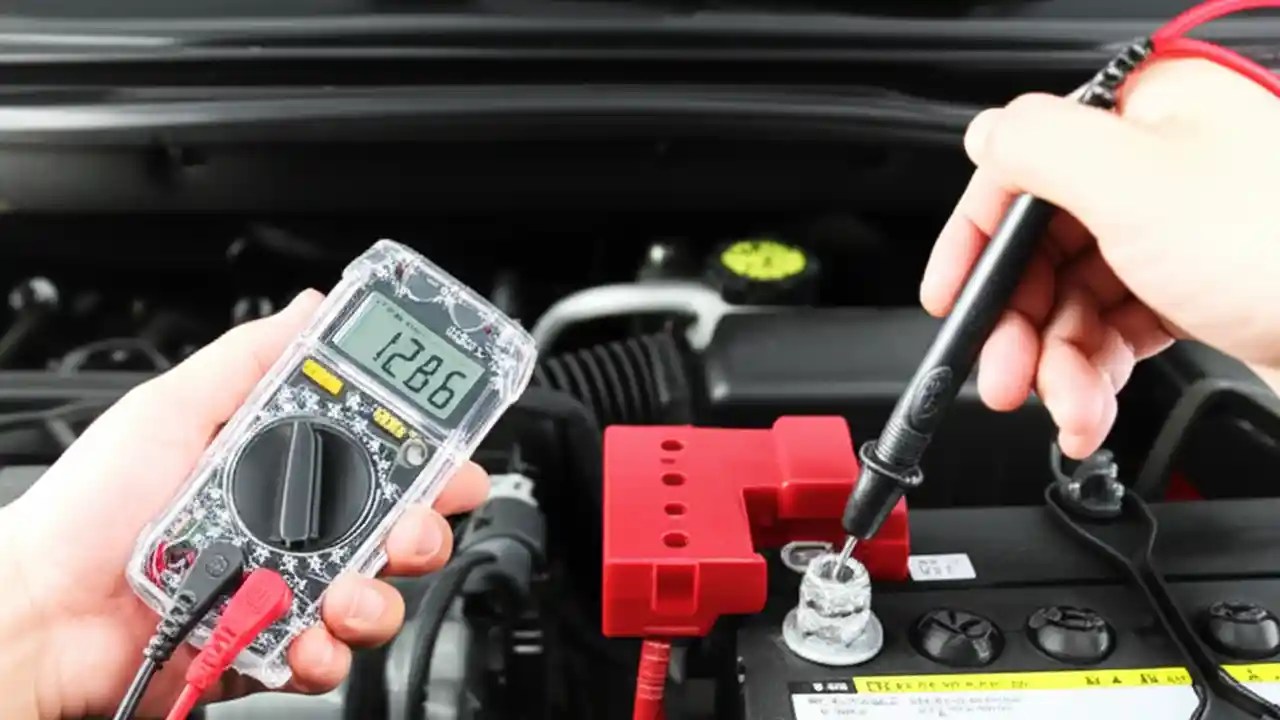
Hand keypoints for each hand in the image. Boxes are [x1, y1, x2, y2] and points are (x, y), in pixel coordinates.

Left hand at [0, 290, 488, 718]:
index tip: (454, 456)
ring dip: (377, 597)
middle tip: (411, 527)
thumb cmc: (89, 507)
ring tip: (344, 593)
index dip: (430, 456)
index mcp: (282, 467)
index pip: (380, 456)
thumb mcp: (173, 408)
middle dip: (424, 529)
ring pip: (376, 597)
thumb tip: (311, 306)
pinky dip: (326, 653)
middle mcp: (294, 529)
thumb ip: (250, 358)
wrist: (38, 612)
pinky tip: (302, 638)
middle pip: (397, 529)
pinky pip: (328, 656)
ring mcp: (286, 590)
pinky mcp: (271, 649)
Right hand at [921, 58, 1279, 458]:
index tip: (950, 294)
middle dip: (1018, 323)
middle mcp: (1162, 168)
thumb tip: (984, 134)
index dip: (977, 237)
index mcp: (1147, 117)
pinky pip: (1116, 328)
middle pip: (1046, 246)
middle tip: (1002, 374)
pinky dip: (1095, 373)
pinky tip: (1090, 405)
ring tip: (1065, 406)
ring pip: (1076, 298)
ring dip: (1057, 363)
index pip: (1025, 167)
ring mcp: (1180, 234)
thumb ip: (1036, 149)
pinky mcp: (1198, 291)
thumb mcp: (1133, 184)